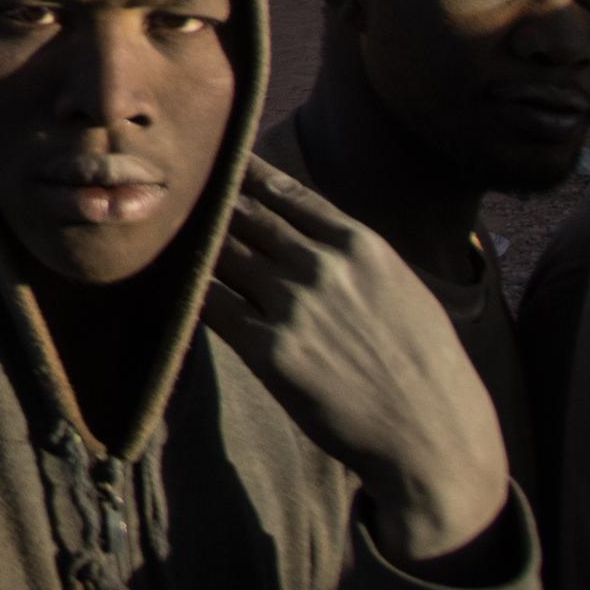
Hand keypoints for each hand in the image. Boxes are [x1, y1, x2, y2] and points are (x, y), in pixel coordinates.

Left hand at [205, 157, 505, 563]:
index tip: (214, 156)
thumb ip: (351, 253)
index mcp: (359, 245)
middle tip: (168, 182)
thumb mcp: (399, 286)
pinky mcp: (268, 350)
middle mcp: (321, 266)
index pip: (283, 190)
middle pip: (243, 215)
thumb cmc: (422, 361)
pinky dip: (191, 289)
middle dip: (206, 199)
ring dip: (190, 241)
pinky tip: (168, 280)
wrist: (431, 433)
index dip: (242, 171)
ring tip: (158, 224)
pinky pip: (213, 306)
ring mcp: (292, 306)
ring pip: (221, 254)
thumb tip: (306, 227)